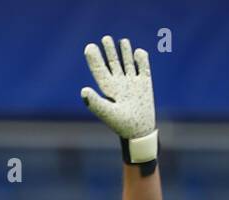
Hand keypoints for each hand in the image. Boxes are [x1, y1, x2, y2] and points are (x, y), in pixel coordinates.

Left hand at [81, 35, 156, 163]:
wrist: (139, 131)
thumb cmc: (121, 124)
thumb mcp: (107, 112)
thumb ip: (95, 102)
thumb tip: (83, 90)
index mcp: (108, 89)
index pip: (100, 70)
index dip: (94, 59)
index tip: (89, 47)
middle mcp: (119, 84)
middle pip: (112, 64)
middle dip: (109, 51)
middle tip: (105, 38)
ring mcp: (132, 83)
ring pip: (127, 63)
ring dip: (124, 52)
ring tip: (121, 41)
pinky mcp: (145, 84)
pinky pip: (143, 68)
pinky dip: (141, 60)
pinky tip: (138, 52)